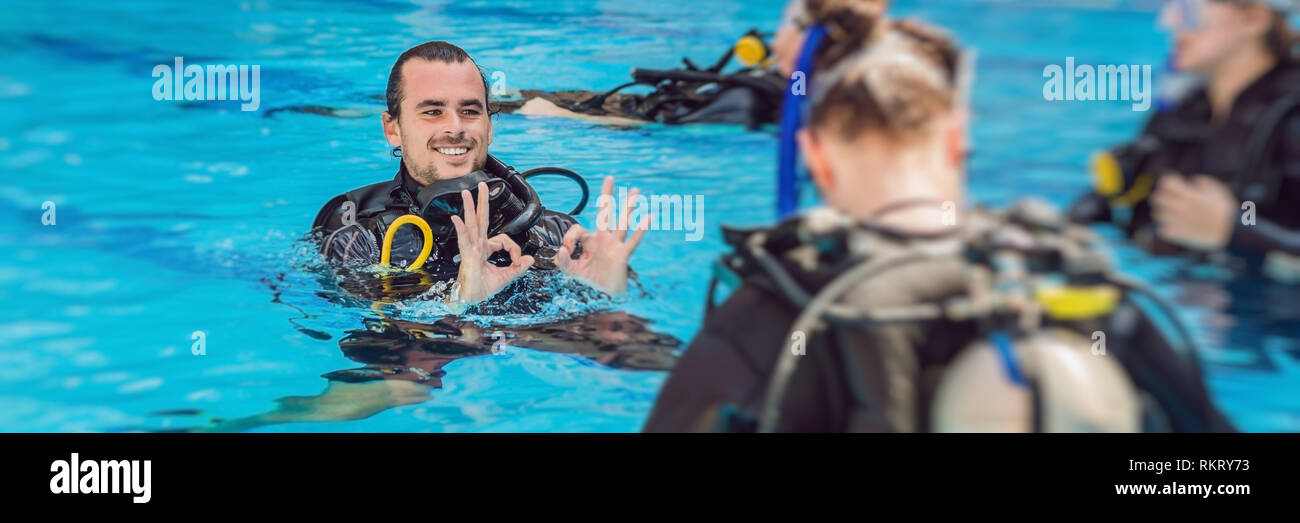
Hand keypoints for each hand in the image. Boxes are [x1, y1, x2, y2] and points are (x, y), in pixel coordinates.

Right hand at [449, 182, 534, 304]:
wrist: (469, 299)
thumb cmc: (482, 288)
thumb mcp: (505, 277)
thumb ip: (518, 268)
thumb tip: (530, 259)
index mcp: (485, 248)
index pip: (503, 239)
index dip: (515, 248)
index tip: (519, 261)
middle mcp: (477, 245)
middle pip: (481, 219)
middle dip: (482, 202)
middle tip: (481, 186)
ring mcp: (471, 249)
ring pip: (472, 224)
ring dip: (469, 208)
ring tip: (467, 194)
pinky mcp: (467, 256)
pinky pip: (464, 240)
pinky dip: (461, 229)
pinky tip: (457, 218)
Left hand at [555, 176, 648, 294]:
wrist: (604, 296)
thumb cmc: (590, 282)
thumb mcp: (571, 271)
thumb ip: (563, 261)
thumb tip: (560, 250)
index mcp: (590, 241)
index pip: (579, 229)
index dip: (570, 237)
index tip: (566, 250)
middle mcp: (603, 239)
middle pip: (605, 213)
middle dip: (607, 195)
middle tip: (610, 178)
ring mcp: (614, 245)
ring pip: (621, 222)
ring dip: (628, 207)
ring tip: (635, 191)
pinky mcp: (622, 255)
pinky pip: (632, 241)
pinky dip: (641, 230)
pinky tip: (647, 218)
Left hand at [1150, 174, 1237, 250]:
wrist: (1230, 234)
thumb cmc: (1226, 211)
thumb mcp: (1218, 191)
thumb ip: (1204, 182)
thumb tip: (1191, 182)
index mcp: (1189, 195)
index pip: (1166, 183)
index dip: (1169, 182)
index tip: (1175, 185)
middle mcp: (1179, 207)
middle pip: (1156, 198)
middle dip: (1162, 196)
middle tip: (1170, 199)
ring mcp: (1176, 222)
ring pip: (1157, 214)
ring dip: (1163, 213)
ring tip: (1173, 214)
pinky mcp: (1176, 235)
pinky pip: (1162, 230)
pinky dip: (1167, 228)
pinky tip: (1176, 227)